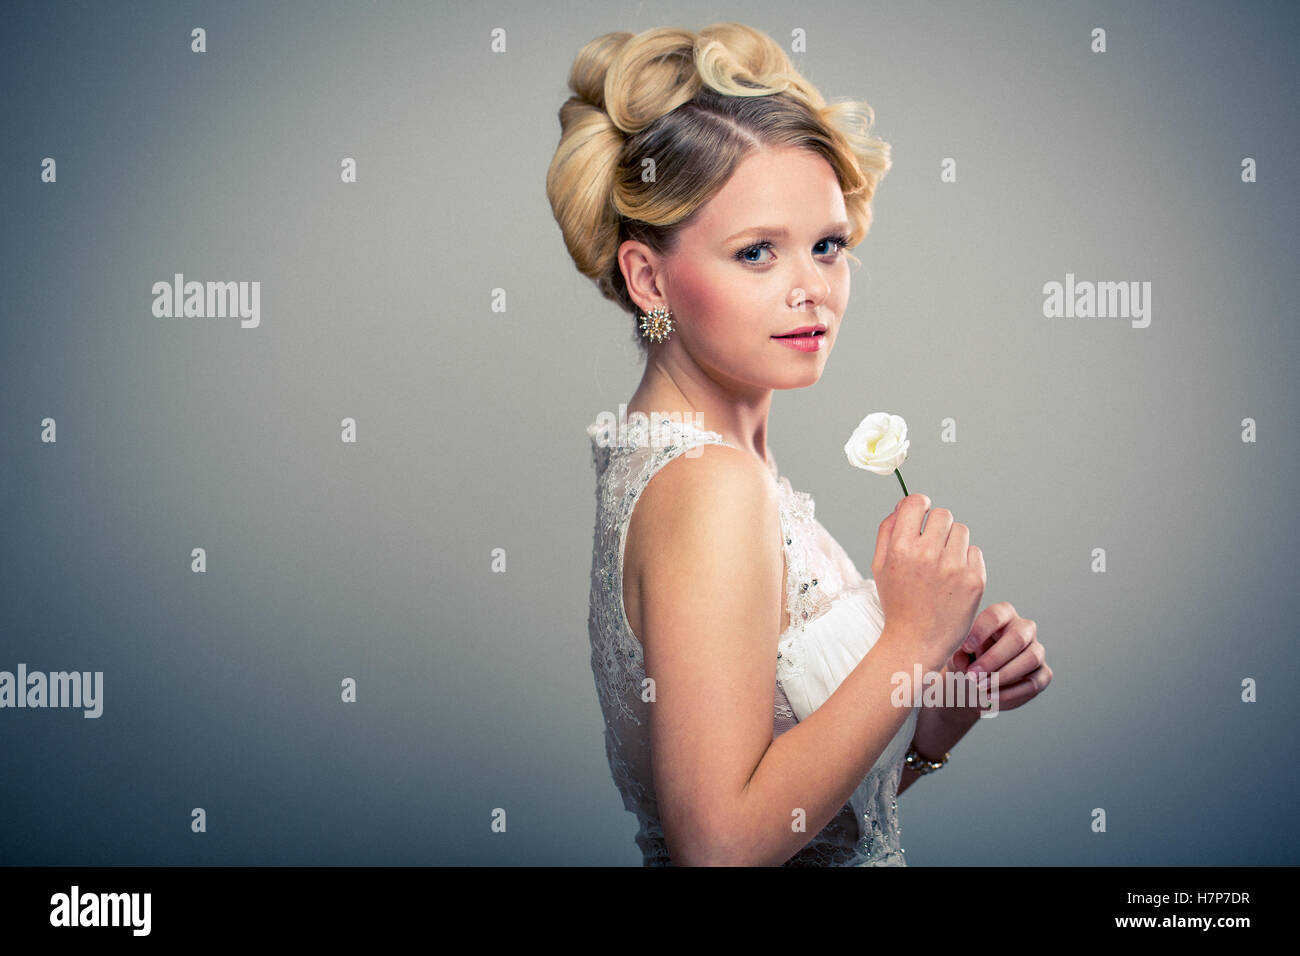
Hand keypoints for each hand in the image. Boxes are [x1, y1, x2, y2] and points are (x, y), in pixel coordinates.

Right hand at [872, 493, 985, 671]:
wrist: (916, 642)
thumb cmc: (897, 603)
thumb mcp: (880, 566)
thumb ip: (887, 531)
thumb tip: (903, 505)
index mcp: (901, 548)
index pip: (916, 502)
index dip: (920, 505)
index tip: (923, 514)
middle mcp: (928, 554)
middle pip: (943, 514)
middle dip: (937, 526)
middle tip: (932, 546)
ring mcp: (953, 567)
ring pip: (961, 531)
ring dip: (953, 542)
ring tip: (943, 564)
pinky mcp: (974, 579)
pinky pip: (975, 551)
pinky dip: (966, 560)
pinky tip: (954, 579)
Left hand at [950, 602, 1051, 712]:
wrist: (978, 683)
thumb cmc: (968, 659)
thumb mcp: (960, 655)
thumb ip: (960, 654)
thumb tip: (961, 658)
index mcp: (1003, 615)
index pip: (996, 615)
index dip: (981, 631)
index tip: (965, 648)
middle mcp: (1024, 629)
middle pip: (1017, 637)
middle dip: (993, 659)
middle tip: (973, 675)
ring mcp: (1037, 650)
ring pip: (1030, 659)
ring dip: (1003, 676)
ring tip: (980, 688)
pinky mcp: (1044, 673)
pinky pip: (1033, 683)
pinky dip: (1010, 693)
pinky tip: (991, 698)